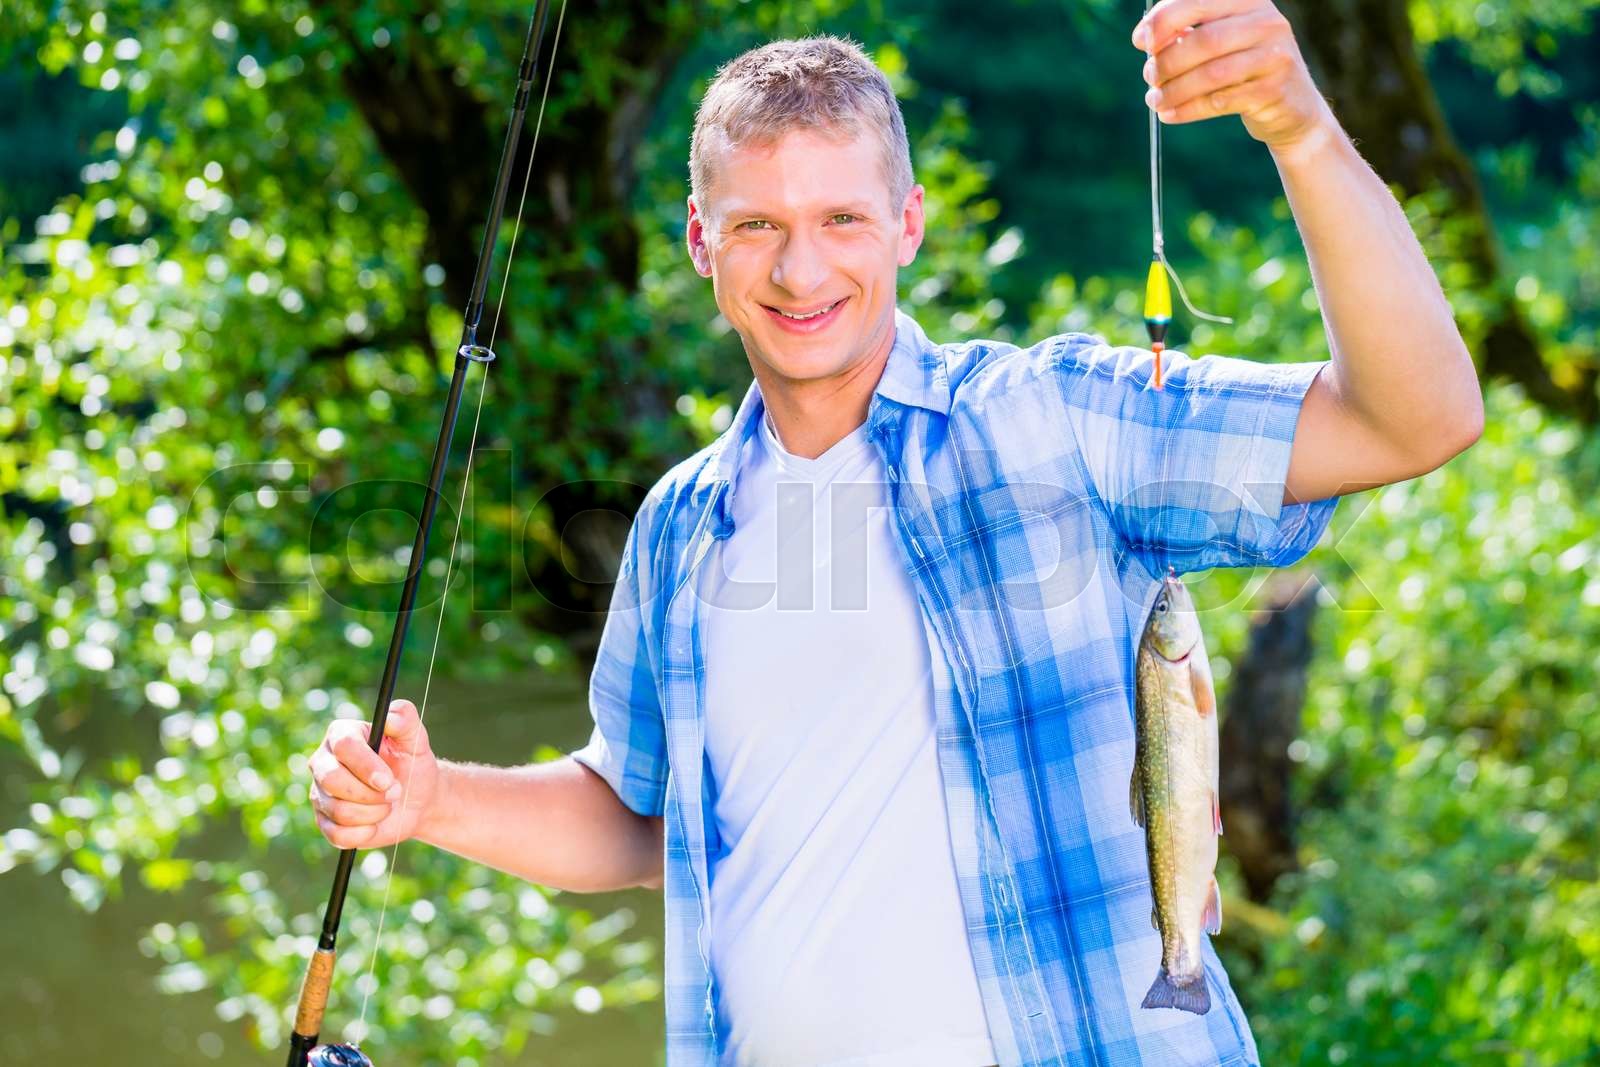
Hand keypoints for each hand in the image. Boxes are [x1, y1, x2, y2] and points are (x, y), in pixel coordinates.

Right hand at [306, 699, 443, 849]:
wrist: (416, 799)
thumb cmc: (413, 764)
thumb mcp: (416, 739)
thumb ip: (405, 719)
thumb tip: (391, 716)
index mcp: (342, 735)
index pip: (343, 746)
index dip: (366, 766)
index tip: (388, 780)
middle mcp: (323, 762)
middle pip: (332, 779)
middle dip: (370, 793)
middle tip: (394, 792)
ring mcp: (320, 793)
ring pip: (338, 810)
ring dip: (373, 812)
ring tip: (387, 804)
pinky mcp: (324, 821)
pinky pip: (338, 834)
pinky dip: (364, 833)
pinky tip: (375, 822)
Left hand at [1132, 0, 1333, 150]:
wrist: (1292, 107)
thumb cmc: (1245, 68)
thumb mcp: (1225, 41)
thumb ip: (1191, 34)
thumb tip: (1147, 39)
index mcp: (1249, 2)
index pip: (1198, 1)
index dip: (1162, 20)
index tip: (1140, 41)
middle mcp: (1266, 23)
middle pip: (1204, 40)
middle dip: (1167, 61)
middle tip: (1150, 76)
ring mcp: (1274, 57)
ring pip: (1211, 74)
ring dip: (1174, 90)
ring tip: (1155, 100)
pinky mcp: (1273, 91)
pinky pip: (1220, 102)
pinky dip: (1188, 110)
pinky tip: (1170, 114)